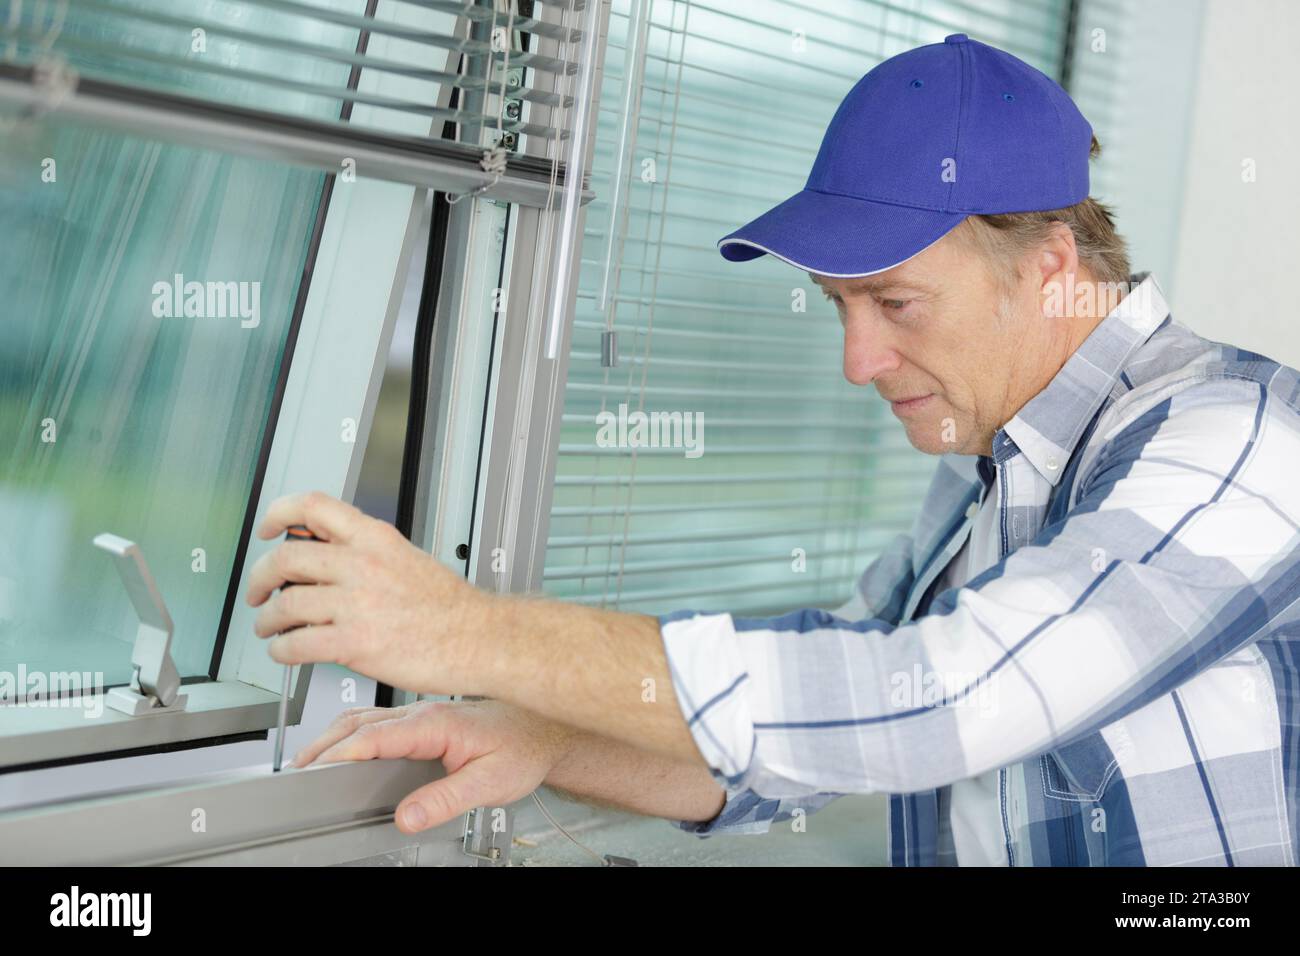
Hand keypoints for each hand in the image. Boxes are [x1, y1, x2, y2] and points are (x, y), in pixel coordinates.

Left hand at [245, 491, 492, 696]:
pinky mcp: (354, 643)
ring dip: (267, 619)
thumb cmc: (449, 607)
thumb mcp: (407, 557)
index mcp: (376, 538)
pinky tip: (286, 652)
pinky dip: (282, 651)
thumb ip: (366, 552)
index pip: (313, 506)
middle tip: (257, 590)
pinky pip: (297, 645)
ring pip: (285, 604)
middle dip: (259, 577)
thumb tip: (325, 555)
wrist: (478, 638)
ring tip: (269, 627)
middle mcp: (363, 565)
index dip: (279, 513)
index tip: (268, 527)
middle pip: (285, 558)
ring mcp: (357, 604)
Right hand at [292, 699, 572, 832]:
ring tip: (308, 761)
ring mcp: (421, 712)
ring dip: (332, 736)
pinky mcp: (424, 717)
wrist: (546, 727)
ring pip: (365, 717)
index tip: (315, 770)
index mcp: (435, 723)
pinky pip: (377, 719)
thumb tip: (407, 816)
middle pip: (359, 723)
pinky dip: (350, 732)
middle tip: (297, 769)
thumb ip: (446, 799)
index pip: (375, 737)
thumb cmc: (525, 747)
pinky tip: (342, 744)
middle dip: (324, 745)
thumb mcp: (491, 781)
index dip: (341, 753)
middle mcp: (424, 712)